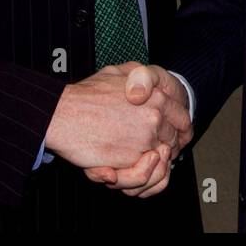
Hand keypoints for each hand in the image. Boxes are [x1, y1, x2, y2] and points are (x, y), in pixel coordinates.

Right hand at [81, 64, 193, 196]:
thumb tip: (146, 82)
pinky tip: (133, 166)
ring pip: (163, 157)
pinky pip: (147, 172)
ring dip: (156, 161)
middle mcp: (155, 116)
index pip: (182, 117)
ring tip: (143, 159)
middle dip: (167, 144)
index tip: (173, 132)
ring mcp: (145, 138)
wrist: (63, 114)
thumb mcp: (118, 72)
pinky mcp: (133, 158)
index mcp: (156, 95)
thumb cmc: (85, 95)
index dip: (179, 127)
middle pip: (175, 138)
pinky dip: (142, 173)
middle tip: (155, 149)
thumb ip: (138, 76)